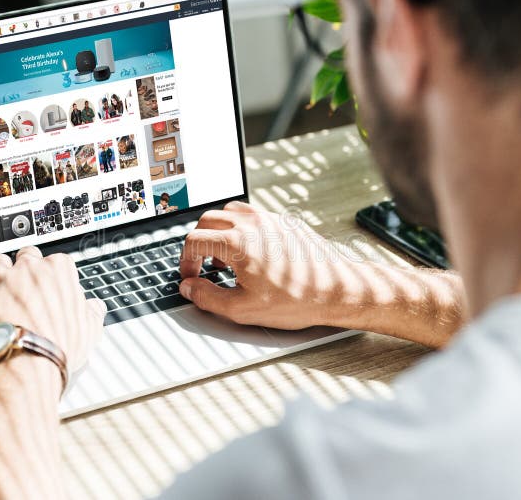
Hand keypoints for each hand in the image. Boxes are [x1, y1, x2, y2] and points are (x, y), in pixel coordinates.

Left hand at [0, 246, 105, 371]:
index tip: (53, 287)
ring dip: (0, 274)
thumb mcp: (90, 329)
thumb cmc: (60, 347)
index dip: (55, 276)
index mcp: (59, 271)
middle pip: (26, 255)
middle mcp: (29, 269)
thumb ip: (92, 312)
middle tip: (28, 284)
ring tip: (3, 290)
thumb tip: (94, 307)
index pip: (58, 262)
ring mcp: (2, 280)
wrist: (27, 363)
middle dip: (26, 267)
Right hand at [179, 201, 354, 329]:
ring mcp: (270, 219)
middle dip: (198, 243)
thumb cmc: (296, 300)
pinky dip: (241, 228)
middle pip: (208, 220)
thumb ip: (208, 297)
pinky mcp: (285, 221)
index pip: (194, 240)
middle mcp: (252, 224)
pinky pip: (254, 214)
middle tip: (201, 266)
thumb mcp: (242, 309)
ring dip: (219, 231)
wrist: (335, 290)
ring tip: (224, 257)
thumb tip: (189, 288)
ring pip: (230, 211)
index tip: (190, 275)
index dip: (185, 260)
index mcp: (237, 242)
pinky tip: (249, 251)